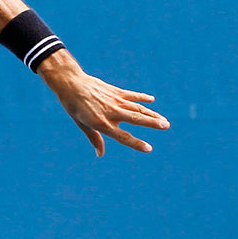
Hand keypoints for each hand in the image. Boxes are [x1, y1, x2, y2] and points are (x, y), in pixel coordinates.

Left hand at [38, 51, 169, 156]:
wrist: (71, 83)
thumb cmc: (74, 106)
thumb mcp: (82, 124)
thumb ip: (94, 138)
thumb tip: (100, 154)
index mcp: (102, 123)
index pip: (122, 136)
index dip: (136, 143)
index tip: (149, 148)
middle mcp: (111, 112)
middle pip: (136, 118)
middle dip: (152, 123)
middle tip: (166, 126)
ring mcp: (115, 100)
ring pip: (138, 107)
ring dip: (152, 114)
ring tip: (164, 120)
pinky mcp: (116, 91)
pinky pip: (132, 95)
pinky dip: (142, 97)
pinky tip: (152, 99)